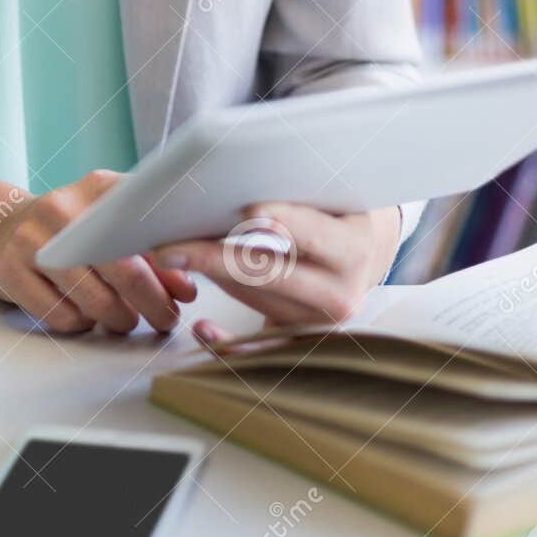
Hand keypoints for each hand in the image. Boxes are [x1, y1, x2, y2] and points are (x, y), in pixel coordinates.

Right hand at [0, 164, 196, 335]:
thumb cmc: (65, 231)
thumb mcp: (106, 227)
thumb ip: (149, 255)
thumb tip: (186, 290)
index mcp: (98, 187)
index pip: (146, 222)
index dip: (172, 262)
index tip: (188, 289)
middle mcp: (65, 208)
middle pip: (123, 268)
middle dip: (153, 303)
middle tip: (167, 320)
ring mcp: (34, 239)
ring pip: (93, 299)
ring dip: (119, 319)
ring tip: (127, 320)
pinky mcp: (11, 271)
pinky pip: (62, 316)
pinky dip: (81, 324)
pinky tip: (84, 315)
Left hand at [149, 202, 400, 348]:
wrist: (365, 249)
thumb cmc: (341, 209)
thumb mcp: (336, 191)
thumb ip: (301, 191)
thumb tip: (247, 188)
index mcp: (354, 249)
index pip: (313, 233)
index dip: (282, 221)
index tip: (248, 212)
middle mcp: (341, 293)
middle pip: (271, 274)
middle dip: (215, 258)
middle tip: (171, 246)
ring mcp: (319, 322)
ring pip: (256, 301)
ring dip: (212, 278)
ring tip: (173, 256)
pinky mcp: (299, 338)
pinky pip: (259, 348)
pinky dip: (229, 342)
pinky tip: (202, 328)